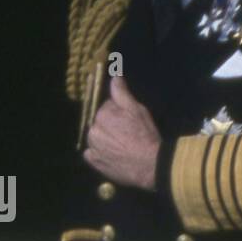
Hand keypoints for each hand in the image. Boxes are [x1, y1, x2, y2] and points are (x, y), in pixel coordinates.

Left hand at [84, 76, 159, 190]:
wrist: (150, 164)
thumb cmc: (145, 134)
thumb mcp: (136, 109)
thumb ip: (121, 92)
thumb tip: (114, 76)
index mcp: (101, 115)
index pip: (106, 108)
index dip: (118, 113)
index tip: (129, 120)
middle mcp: (92, 130)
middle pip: (99, 123)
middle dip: (110, 125)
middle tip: (127, 133)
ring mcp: (92, 147)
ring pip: (96, 137)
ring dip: (104, 138)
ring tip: (122, 145)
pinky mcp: (94, 162)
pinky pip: (92, 154)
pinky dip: (99, 153)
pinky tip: (112, 154)